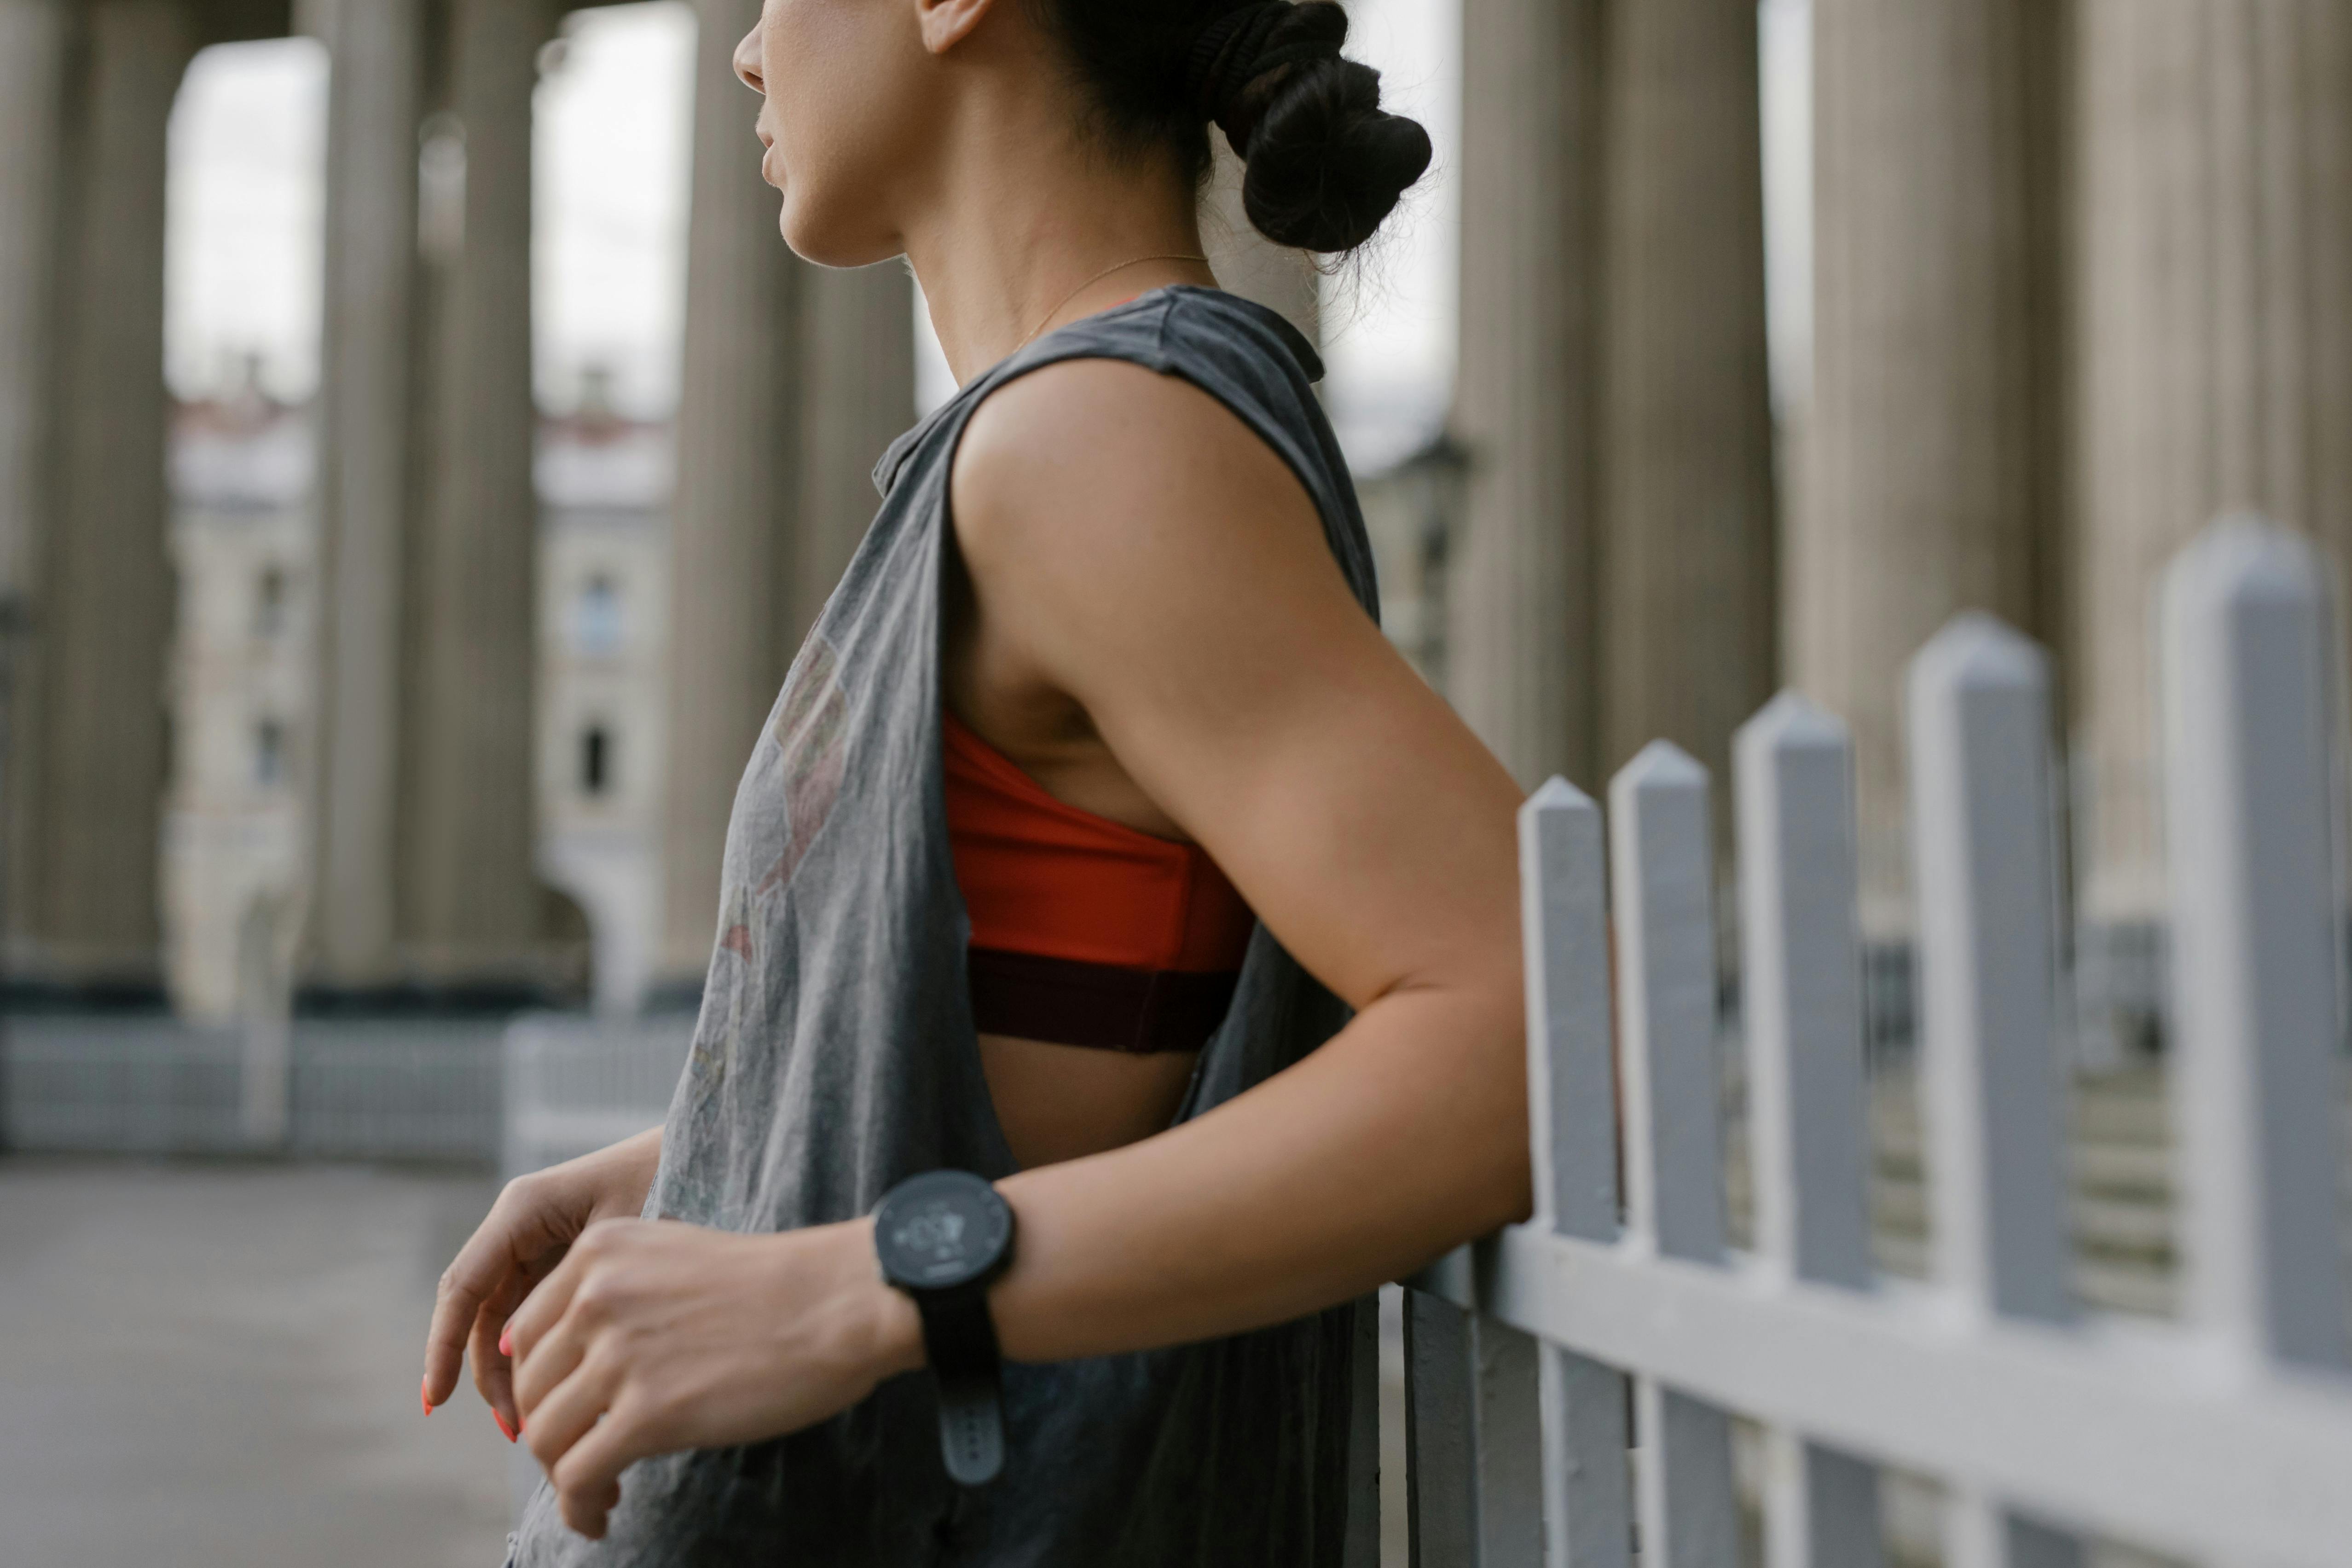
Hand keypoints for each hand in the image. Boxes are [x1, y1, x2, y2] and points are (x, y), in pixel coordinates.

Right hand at [422, 1128, 664, 1437]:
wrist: (708, 1157)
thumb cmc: (670, 1183)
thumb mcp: (620, 1238)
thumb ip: (568, 1290)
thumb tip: (514, 1352)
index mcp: (523, 1208)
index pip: (464, 1285)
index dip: (443, 1346)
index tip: (435, 1401)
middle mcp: (518, 1225)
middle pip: (480, 1313)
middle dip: (488, 1375)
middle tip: (516, 1431)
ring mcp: (536, 1243)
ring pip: (503, 1321)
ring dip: (511, 1373)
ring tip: (533, 1427)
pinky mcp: (559, 1261)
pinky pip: (531, 1315)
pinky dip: (536, 1356)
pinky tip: (553, 1396)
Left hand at [506, 1215, 923, 1539]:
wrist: (839, 1300)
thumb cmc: (776, 1285)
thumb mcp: (675, 1257)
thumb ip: (616, 1291)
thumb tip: (574, 1357)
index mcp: (599, 1252)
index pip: (524, 1334)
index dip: (535, 1385)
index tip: (563, 1412)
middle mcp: (596, 1297)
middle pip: (528, 1387)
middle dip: (547, 1432)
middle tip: (581, 1457)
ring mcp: (619, 1355)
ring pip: (545, 1436)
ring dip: (562, 1475)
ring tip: (597, 1490)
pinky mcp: (649, 1412)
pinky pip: (579, 1475)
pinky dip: (579, 1506)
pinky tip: (602, 1514)